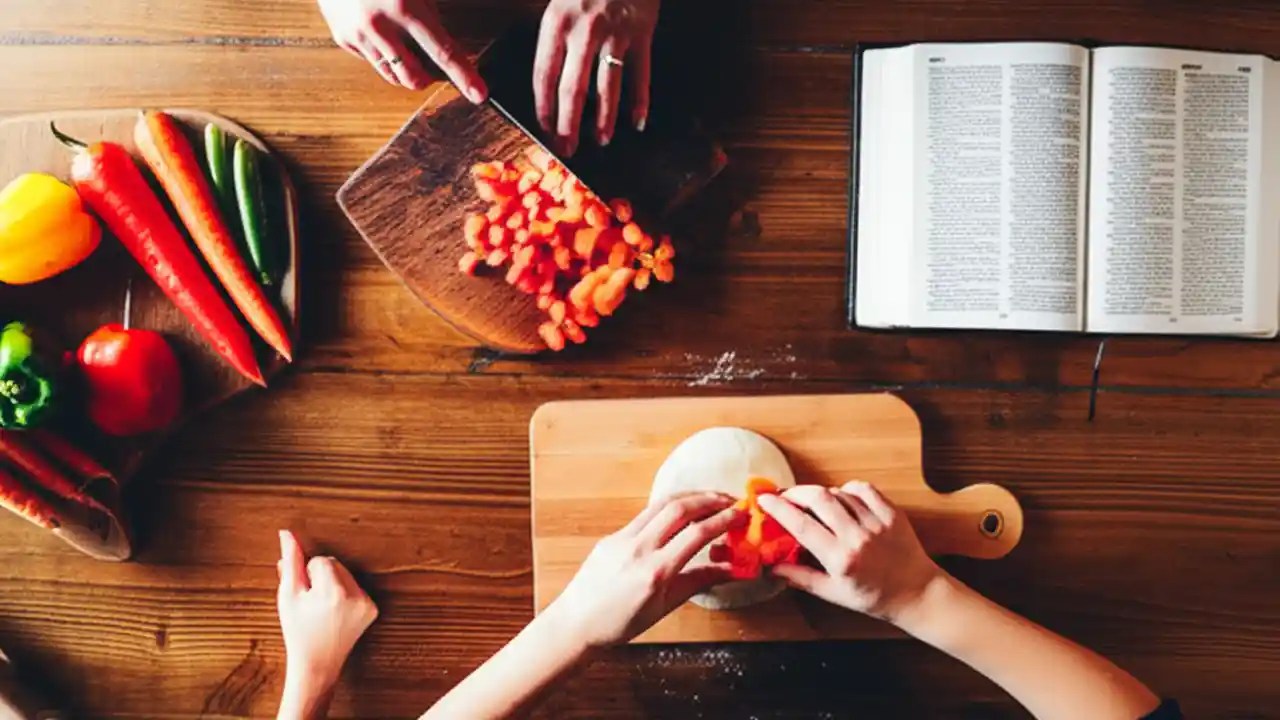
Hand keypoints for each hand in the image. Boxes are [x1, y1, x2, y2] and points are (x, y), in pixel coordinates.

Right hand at [276, 530, 378, 716]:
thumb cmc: (297, 629)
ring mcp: (367, 604)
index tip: (305, 596)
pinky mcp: (372, 609)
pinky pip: (356, 587)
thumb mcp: (288, 595)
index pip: (321, 560)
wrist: (317, 663)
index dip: (308, 575)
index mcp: (333, 592)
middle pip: (336, 564)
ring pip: (347, 574)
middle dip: (322, 576)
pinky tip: (336, 613)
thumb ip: (291, 561)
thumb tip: (287, 533)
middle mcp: (355, 596)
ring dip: (334, 583)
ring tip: (323, 608)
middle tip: (312, 602)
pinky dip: (346, 594)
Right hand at [318, 0, 486, 99]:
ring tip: (408, 48)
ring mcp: (359, 34)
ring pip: (392, 75)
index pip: (443, 52)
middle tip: (434, 65)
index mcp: (405, 6)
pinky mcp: (343, 38)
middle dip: (429, 77)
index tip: (479, 94)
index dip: (464, 76)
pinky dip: (384, 55)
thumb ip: (430, 11)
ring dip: (406, 69)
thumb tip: (444, 42)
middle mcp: (381, 25)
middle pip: (414, 77)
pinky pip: (372, 61)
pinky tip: (383, 34)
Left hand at [534, 0, 659, 154]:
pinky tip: (637, 122)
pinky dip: (640, 101)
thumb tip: (544, 77)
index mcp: (556, 21)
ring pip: (607, 87)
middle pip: (573, 89)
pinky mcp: (642, 32)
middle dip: (568, 124)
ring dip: (604, 120)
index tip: (543, 129)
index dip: (543, 108)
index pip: (544, 75)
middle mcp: (584, 30)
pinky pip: (641, 74)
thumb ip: (551, 31)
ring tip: (600, 141)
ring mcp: (615, 33)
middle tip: (567, 149)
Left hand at [548, 492, 743, 645]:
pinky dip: (668, 507)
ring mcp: (622, 539)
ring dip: (690, 497)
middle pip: (679, 508)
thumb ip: (699, 581)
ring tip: (711, 498)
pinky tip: (681, 511)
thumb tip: (732, 569)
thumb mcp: (666, 606)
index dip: (723, 520)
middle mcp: (638, 549)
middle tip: (731, 500)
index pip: (696, 534)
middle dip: (710, 499)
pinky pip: (645, 514)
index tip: (741, 515)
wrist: (576, 623)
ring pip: (660, 504)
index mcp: (655, 571)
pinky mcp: (612, 536)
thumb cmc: (619, 623)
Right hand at [758, 481, 942, 622]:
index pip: (801, 525)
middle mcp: (858, 538)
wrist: (916, 593)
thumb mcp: (832, 593)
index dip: (778, 508)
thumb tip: (772, 565)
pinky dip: (847, 489)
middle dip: (795, 492)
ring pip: (839, 492)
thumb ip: (800, 577)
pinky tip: (842, 498)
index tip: (764, 500)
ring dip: (821, 494)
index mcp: (840, 559)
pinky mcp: (892, 513)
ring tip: (814, 503)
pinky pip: (863, 489)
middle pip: (818, 498)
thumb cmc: (873, 597)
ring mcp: (877, 523)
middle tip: (785, 496)